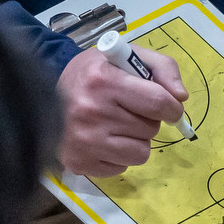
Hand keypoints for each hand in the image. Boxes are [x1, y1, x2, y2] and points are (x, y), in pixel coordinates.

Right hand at [56, 42, 187, 178]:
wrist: (43, 94)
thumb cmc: (92, 74)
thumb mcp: (126, 56)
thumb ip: (162, 68)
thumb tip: (181, 98)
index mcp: (104, 79)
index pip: (158, 102)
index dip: (172, 107)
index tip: (170, 108)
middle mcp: (92, 111)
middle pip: (151, 129)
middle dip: (148, 120)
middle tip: (129, 109)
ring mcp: (84, 141)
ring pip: (140, 153)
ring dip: (137, 140)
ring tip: (118, 125)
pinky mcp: (79, 163)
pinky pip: (121, 168)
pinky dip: (119, 155)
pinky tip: (103, 139)